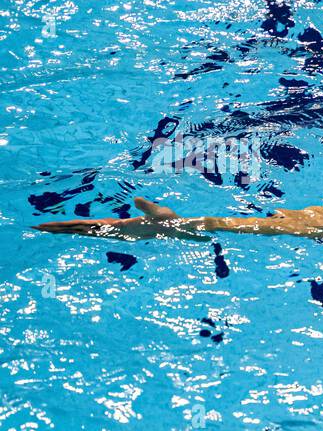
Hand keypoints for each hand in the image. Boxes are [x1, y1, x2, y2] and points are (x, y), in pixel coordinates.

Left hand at [37, 197, 208, 238]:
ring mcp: (115, 230)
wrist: (178, 231)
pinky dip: (79, 228)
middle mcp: (113, 230)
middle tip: (36, 228)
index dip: (71, 226)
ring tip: (46, 228)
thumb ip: (148, 207)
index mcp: (120, 227)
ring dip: (65, 229)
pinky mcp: (118, 228)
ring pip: (84, 230)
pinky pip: (94, 229)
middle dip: (59, 228)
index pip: (90, 226)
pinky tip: (70, 228)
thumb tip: (136, 199)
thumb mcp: (161, 213)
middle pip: (81, 230)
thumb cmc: (170, 221)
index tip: (54, 226)